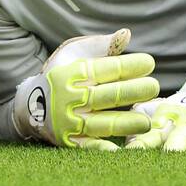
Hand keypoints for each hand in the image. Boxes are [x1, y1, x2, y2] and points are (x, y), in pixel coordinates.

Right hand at [12, 28, 160, 150]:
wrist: (31, 104)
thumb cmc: (63, 72)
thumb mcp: (75, 53)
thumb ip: (103, 45)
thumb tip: (127, 34)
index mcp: (73, 74)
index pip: (105, 69)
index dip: (128, 66)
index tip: (150, 63)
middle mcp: (71, 98)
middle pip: (107, 96)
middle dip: (132, 91)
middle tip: (154, 87)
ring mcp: (70, 121)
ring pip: (102, 123)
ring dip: (126, 123)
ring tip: (147, 122)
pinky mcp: (69, 141)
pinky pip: (87, 146)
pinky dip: (100, 148)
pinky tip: (117, 150)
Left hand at [126, 91, 185, 151]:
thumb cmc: (177, 111)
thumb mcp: (158, 112)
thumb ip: (138, 123)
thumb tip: (115, 138)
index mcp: (167, 123)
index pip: (151, 138)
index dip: (143, 147)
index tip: (133, 157)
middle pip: (180, 140)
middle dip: (175, 149)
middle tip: (170, 156)